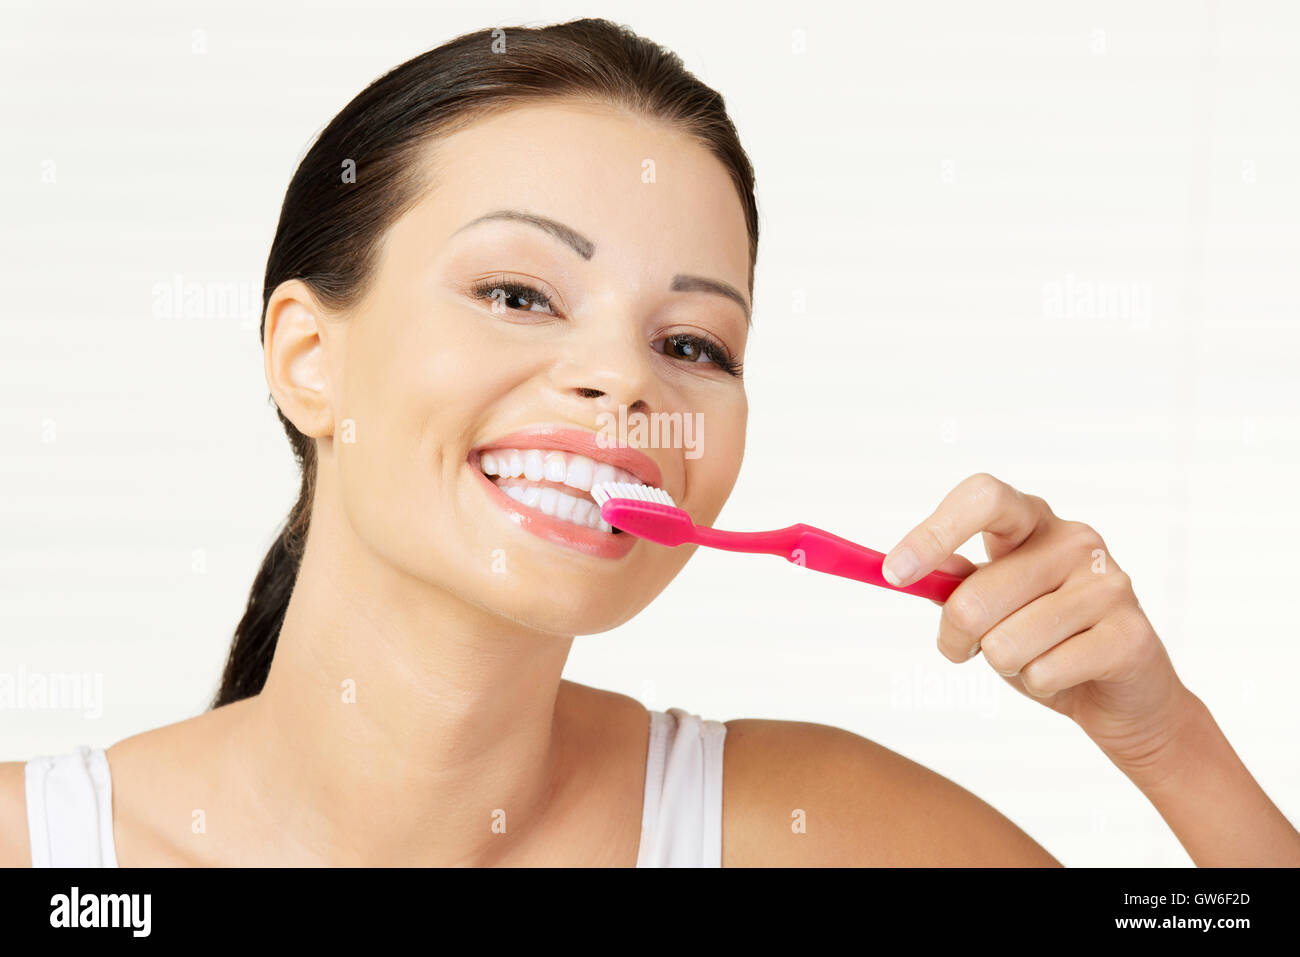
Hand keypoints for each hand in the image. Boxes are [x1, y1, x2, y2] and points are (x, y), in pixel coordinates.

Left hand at [882, 472, 1192, 773]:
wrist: (1123, 695)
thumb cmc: (1043, 640)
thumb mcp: (989, 603)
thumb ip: (950, 580)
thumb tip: (898, 568)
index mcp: (1033, 521)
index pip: (982, 496)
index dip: (933, 533)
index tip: (894, 573)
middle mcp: (1074, 540)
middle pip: (973, 596)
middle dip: (956, 638)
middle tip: (972, 648)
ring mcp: (1108, 583)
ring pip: (1004, 644)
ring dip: (1005, 665)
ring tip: (1036, 657)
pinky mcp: (1131, 635)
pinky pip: (1041, 673)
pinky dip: (1039, 685)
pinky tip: (1069, 674)